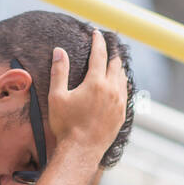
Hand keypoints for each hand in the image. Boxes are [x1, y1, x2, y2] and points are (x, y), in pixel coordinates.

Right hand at [47, 29, 127, 158]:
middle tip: (108, 45)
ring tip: (114, 62)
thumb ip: (59, 72)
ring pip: (123, 78)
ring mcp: (119, 103)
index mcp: (96, 82)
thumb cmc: (66, 125)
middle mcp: (111, 90)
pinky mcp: (122, 115)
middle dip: (111, 52)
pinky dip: (122, 83)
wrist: (81, 151)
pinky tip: (119, 84)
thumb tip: (59, 51)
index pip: (99, 54)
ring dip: (118, 67)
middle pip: (115, 64)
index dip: (98, 41)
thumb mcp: (57, 97)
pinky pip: (126, 93)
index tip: (96, 33)